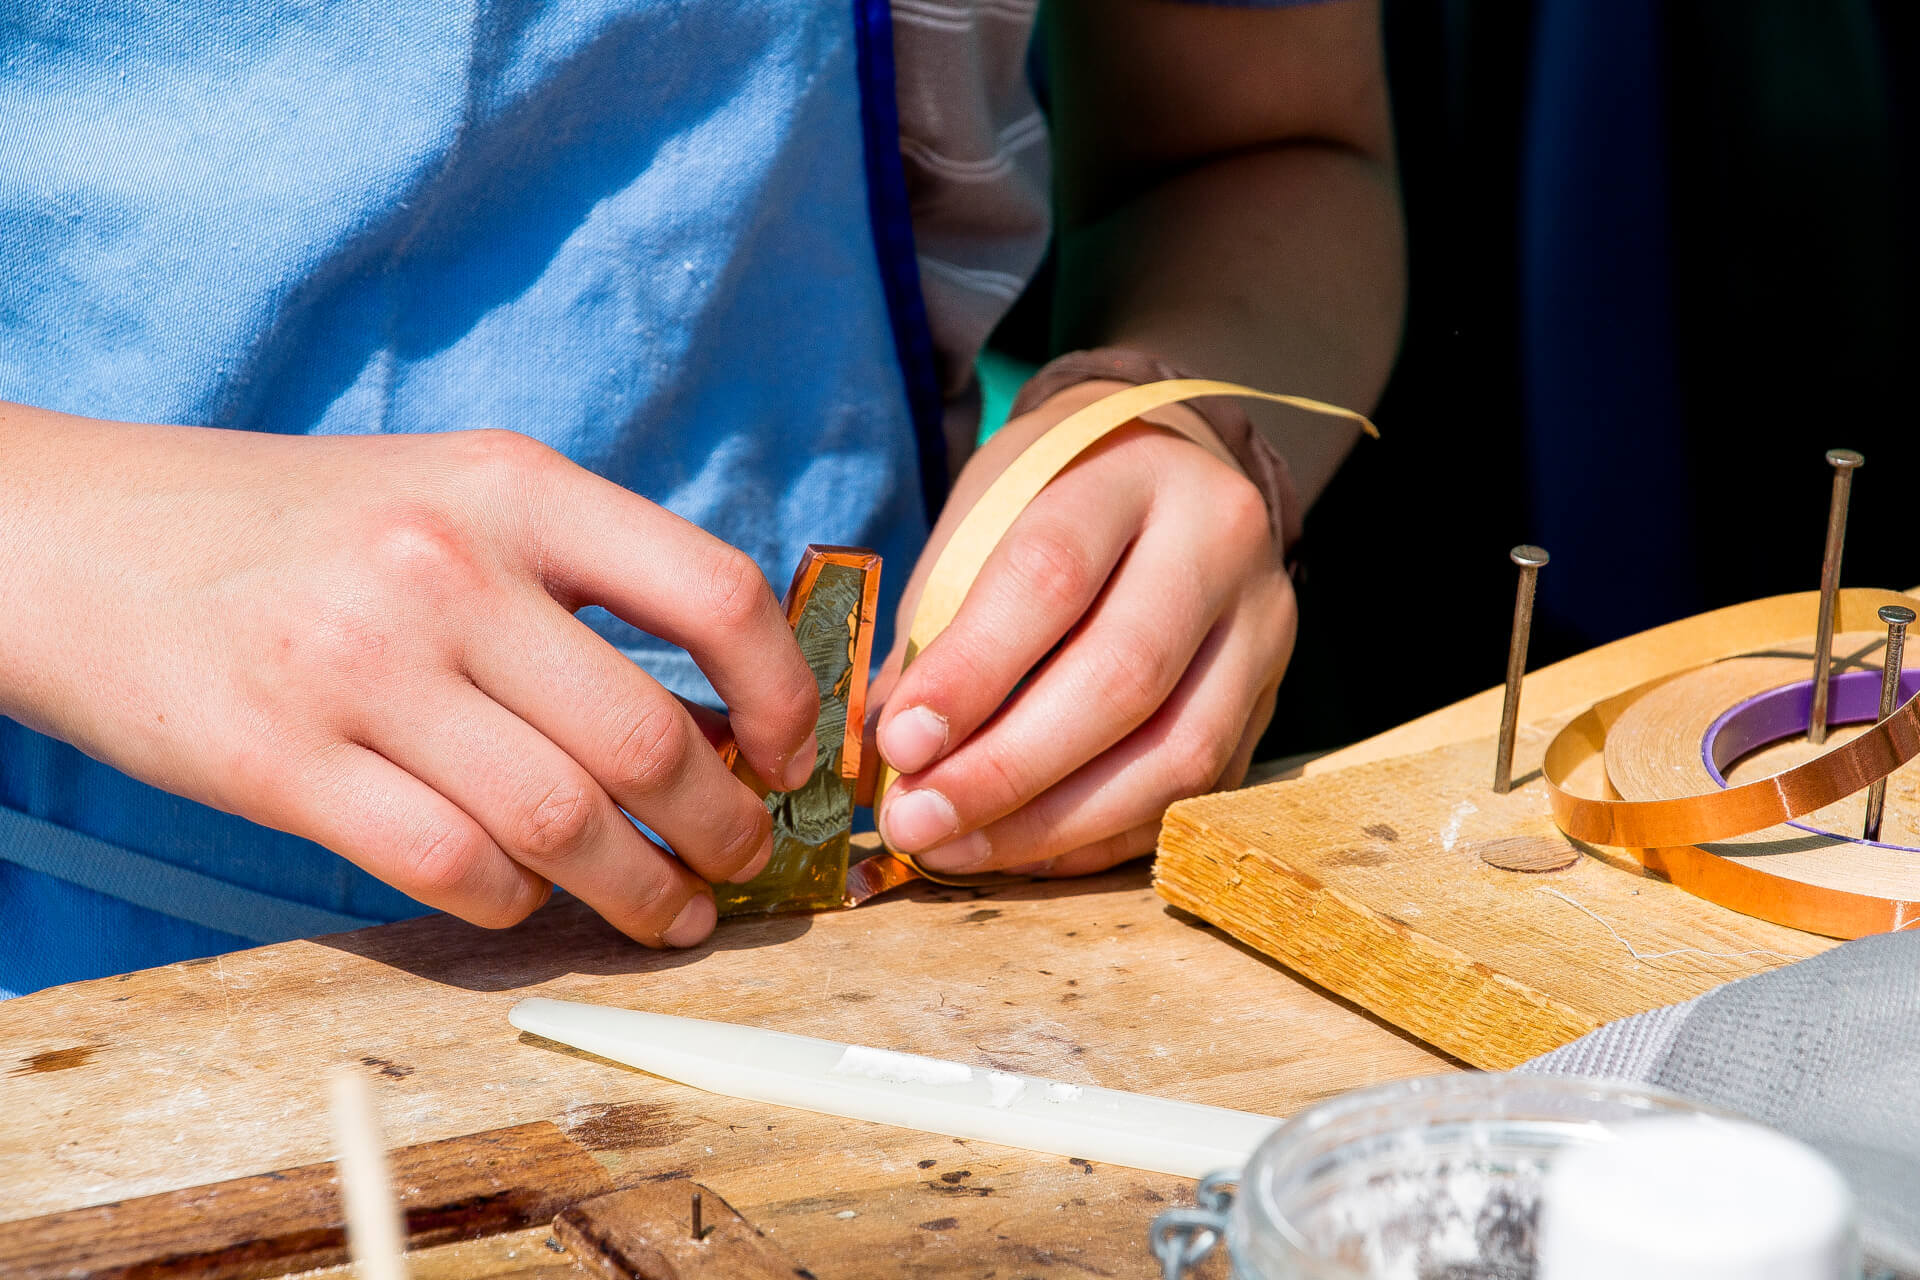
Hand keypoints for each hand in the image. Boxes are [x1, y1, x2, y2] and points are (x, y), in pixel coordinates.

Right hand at [0, 409, 819, 945]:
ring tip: (670, 910)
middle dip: (723, 825)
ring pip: (560, 822)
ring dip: (639, 889)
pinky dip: (516, 903)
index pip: (712, 590)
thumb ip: (582, 579)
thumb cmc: (298, 528)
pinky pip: (451, 868)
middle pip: (645, 736)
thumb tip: (724, 709)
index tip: (789, 752)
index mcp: (512, 486)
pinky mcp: (277, 763)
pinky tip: (532, 898)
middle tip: (739, 860)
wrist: (77, 537)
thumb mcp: (452, 496)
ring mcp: (357, 667)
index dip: (784, 689)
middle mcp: (444, 567)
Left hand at [868, 379, 1291, 876]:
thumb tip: (892, 752)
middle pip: (1124, 677)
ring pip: (1176, 755)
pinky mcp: (1270, 702)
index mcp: (1134, 475)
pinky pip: (1191, 795)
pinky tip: (1022, 850)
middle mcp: (1219, 545)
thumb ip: (940, 626)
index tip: (900, 743)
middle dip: (1007, 769)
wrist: (1172, 472)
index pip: (1053, 576)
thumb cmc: (1054, 497)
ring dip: (1053, 823)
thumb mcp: (984, 519)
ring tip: (956, 848)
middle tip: (917, 820)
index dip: (973, 671)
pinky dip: (1099, 838)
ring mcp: (1262, 629)